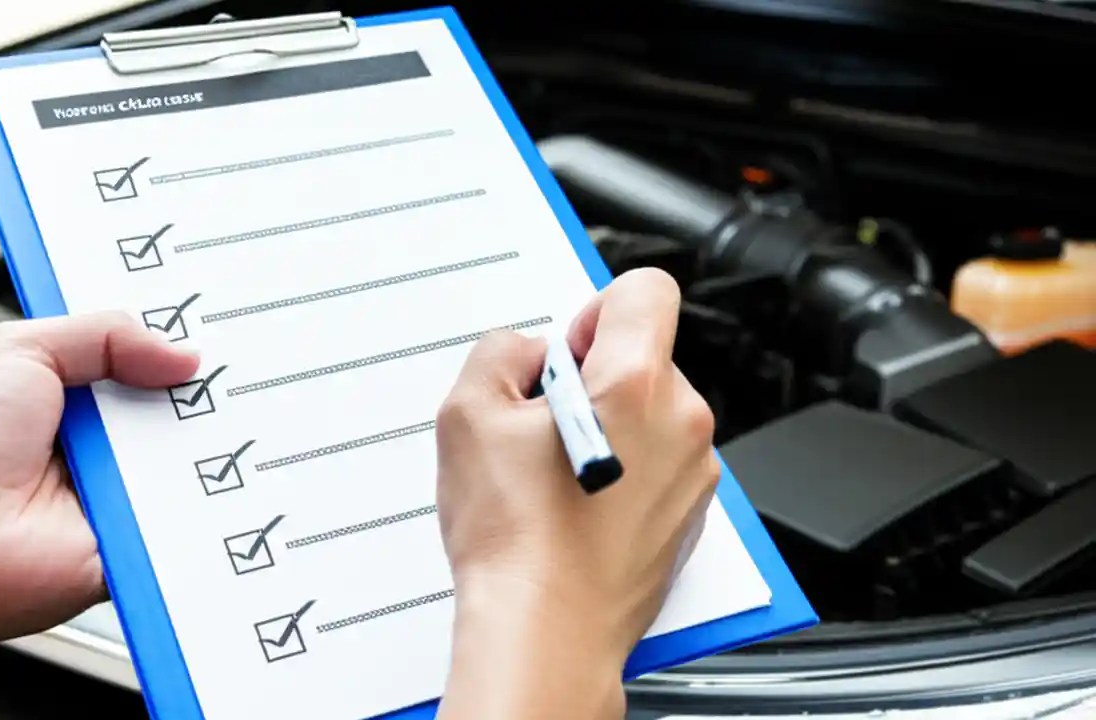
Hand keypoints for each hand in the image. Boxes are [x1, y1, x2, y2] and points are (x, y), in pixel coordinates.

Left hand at [0, 311, 198, 643]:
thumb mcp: (22, 350)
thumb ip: (105, 334)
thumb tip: (183, 354)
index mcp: (84, 391)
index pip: (151, 355)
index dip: (183, 340)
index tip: (220, 321)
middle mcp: (113, 438)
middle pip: (186, 403)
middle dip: (211, 387)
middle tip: (236, 367)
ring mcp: (132, 487)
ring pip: (201, 454)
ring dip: (213, 438)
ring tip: (219, 419)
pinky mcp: (145, 535)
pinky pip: (196, 513)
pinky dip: (210, 498)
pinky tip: (218, 472)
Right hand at [435, 268, 718, 719]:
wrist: (545, 630)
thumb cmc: (515, 538)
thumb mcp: (467, 415)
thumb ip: (500, 352)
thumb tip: (528, 355)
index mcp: (636, 382)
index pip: (644, 291)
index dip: (593, 310)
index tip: (565, 354)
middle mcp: (682, 422)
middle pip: (642, 358)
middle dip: (591, 379)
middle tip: (538, 430)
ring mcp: (693, 473)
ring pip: (648, 415)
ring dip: (606, 428)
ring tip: (553, 479)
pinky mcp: (689, 515)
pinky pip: (657, 464)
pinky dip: (622, 472)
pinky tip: (575, 508)